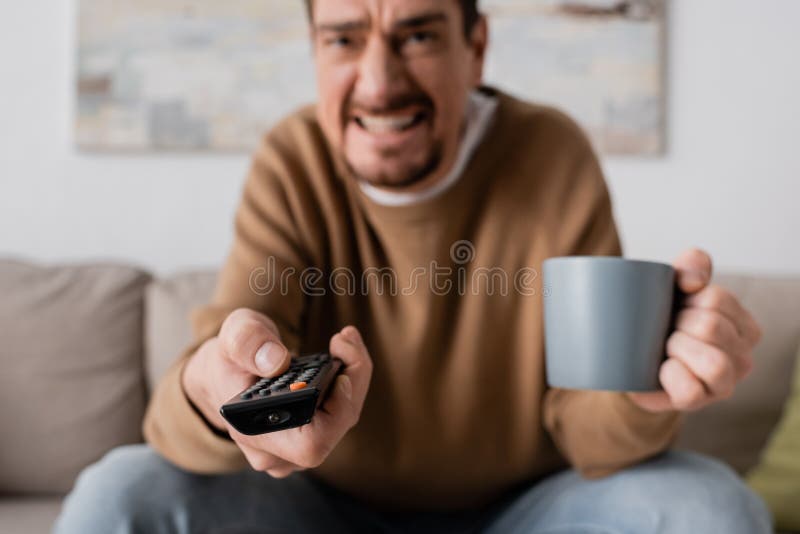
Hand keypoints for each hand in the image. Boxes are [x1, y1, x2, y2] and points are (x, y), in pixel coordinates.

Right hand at [182, 308, 372, 476]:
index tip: (341, 374)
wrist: (226, 374)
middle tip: (345, 341)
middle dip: (352, 382)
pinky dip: (350, 381)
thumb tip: (275, 362)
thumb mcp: (232, 337)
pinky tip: (345, 351)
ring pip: (343, 420)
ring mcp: (295, 450)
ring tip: (345, 340)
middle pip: (335, 429)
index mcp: (253, 433)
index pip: (311, 442)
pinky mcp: (311, 436)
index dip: (336, 413)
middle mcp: (277, 452)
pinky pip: (342, 414)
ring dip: (354, 377)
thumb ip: (247, 344)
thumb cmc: (228, 358)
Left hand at [627, 248, 761, 412]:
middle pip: (711, 326)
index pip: (716, 298)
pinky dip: (671, 377)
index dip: (685, 299)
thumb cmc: (658, 320)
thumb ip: (691, 265)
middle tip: (666, 329)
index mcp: (742, 323)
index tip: (675, 307)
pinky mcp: (701, 402)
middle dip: (678, 324)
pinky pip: (691, 390)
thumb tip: (693, 281)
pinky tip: (662, 370)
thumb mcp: (671, 284)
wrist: (627, 357)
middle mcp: (743, 355)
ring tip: (666, 349)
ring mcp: (726, 382)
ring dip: (677, 350)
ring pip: (713, 362)